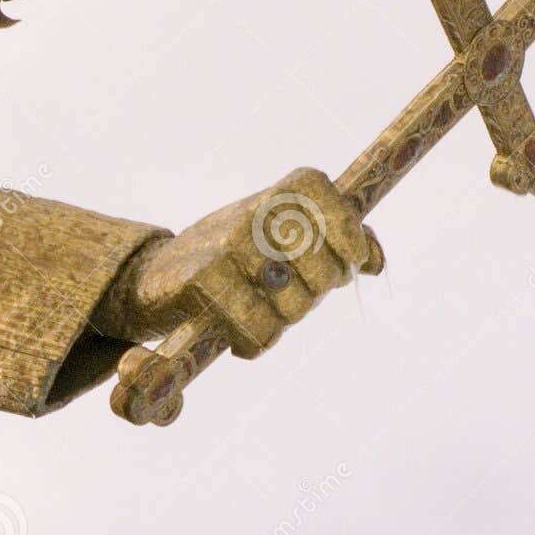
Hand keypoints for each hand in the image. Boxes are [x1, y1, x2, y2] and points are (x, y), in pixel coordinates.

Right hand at [98, 167, 383, 354]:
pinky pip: (260, 329)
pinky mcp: (205, 280)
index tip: (350, 263)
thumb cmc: (235, 258)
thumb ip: (335, 240)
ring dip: (280, 322)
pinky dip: (254, 342)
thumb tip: (376, 263)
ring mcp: (230, 244)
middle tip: (285, 295)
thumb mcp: (282, 238)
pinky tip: (239, 337)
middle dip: (313, 296)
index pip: (331, 202)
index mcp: (280, 192)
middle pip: (324, 271)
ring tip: (256, 311)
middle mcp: (256, 211)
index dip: (348, 235)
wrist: (158, 278)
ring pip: (294, 306)